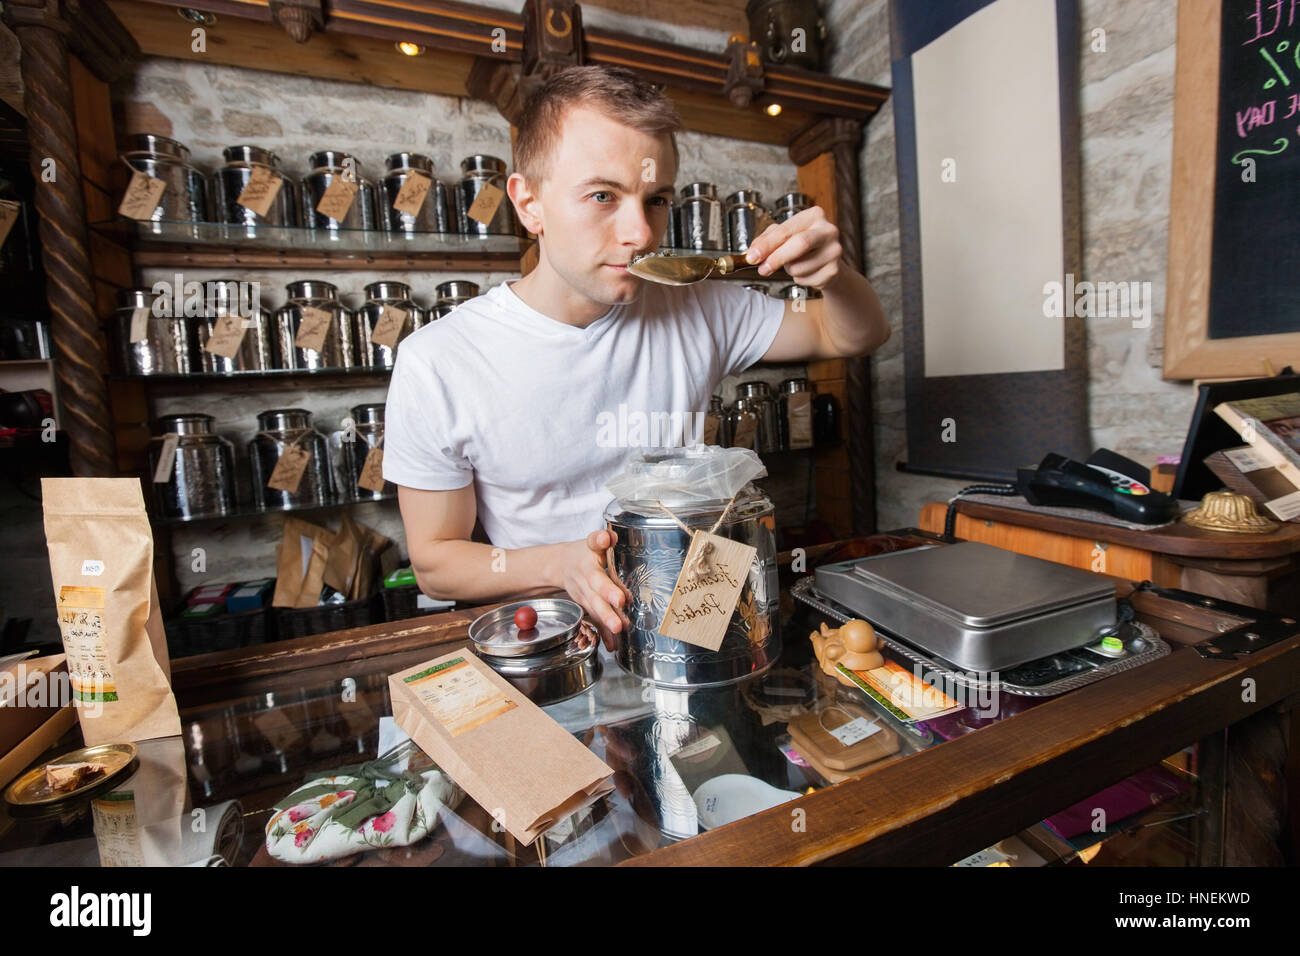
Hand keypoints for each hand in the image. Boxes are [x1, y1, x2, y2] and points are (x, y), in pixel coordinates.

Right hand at [556, 529, 630, 651]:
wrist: (561, 566)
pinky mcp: (586, 607)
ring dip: (606, 623)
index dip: (607, 586)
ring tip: (619, 632)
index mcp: (588, 567)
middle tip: (619, 623)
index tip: (620, 597)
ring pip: (595, 611)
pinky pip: (595, 622)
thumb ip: (600, 539)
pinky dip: (603, 635)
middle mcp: (585, 584)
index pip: (597, 576)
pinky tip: (612, 645)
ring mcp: (585, 597)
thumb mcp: (590, 542)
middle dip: (607, 611)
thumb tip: (608, 536)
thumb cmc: (584, 554)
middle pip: (595, 598)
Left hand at [743, 205, 842, 288]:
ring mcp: (834, 251)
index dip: (767, 244)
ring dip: (789, 270)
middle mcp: (828, 230)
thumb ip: (767, 240)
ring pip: (800, 266)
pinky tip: (805, 271)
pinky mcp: (834, 270)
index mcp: (814, 215)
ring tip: (794, 264)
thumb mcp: (784, 235)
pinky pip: (806, 280)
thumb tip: (753, 253)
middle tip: (763, 269)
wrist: (827, 260)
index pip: (787, 230)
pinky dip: (799, 279)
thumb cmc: (804, 245)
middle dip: (777, 258)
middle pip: (800, 243)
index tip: (752, 256)